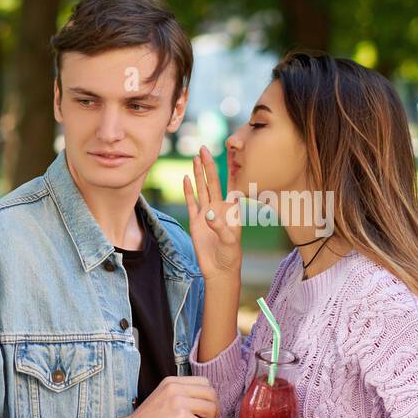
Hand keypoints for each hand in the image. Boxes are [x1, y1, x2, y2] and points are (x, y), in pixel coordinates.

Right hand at [124, 376, 219, 417]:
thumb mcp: (162, 398)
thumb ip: (181, 395)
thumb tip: (208, 403)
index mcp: (171, 381)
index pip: (205, 382)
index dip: (210, 398)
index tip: (204, 412)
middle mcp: (176, 387)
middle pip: (211, 394)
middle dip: (213, 411)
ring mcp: (178, 401)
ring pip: (211, 409)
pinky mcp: (180, 417)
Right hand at [183, 145, 242, 283]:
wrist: (220, 269)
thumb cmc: (230, 255)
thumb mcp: (230, 241)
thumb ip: (221, 227)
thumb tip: (208, 213)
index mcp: (231, 209)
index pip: (230, 183)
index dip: (229, 167)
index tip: (228, 150)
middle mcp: (219, 207)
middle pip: (212, 181)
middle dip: (208, 165)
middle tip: (203, 148)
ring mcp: (206, 214)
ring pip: (201, 189)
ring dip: (198, 174)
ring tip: (195, 158)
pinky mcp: (195, 222)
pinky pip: (191, 203)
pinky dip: (188, 191)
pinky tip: (185, 179)